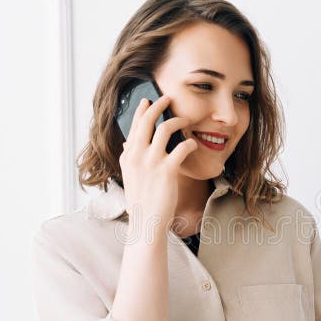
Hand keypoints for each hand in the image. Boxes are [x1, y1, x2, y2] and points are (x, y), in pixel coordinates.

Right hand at [119, 94, 197, 229]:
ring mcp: (151, 162)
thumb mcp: (129, 176)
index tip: (149, 100)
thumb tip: (128, 143)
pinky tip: (193, 144)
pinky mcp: (167, 170)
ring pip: (165, 128)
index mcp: (127, 155)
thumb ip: (130, 158)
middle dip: (159, 105)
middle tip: (168, 98)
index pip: (134, 125)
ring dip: (178, 120)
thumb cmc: (141, 200)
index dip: (142, 110)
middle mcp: (136, 155)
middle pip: (147, 120)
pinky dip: (190, 142)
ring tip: (186, 120)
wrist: (146, 222)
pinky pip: (182, 147)